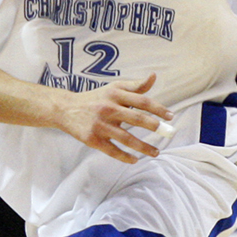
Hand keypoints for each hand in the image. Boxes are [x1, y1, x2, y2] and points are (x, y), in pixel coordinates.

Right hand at [57, 74, 174, 163]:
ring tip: (156, 152)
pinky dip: (125, 157)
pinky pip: (112, 150)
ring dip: (144, 147)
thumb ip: (135, 86)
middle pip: (136, 118)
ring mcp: (100, 125)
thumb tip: (153, 77)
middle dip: (154, 126)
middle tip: (167, 133)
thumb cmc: (95, 98)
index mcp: (115, 94)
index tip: (170, 117)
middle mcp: (108, 108)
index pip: (142, 101)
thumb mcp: (113, 88)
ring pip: (126, 138)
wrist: (66, 109)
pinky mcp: (92, 139)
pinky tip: (135, 160)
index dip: (158, 109)